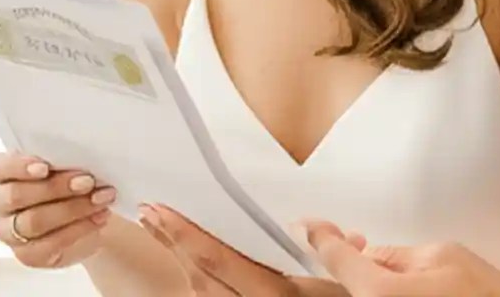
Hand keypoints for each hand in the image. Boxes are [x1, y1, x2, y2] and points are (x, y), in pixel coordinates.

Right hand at [0, 151, 116, 267]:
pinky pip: (49, 245)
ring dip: (72, 209)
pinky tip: (99, 217)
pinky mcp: (26, 255)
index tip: (45, 167)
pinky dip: (79, 229)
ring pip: (33, 222)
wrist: (87, 211)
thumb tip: (80, 161)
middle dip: (56, 187)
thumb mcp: (63, 164)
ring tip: (101, 199)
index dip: (17, 166)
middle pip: (16, 196)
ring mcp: (7, 233)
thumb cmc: (68, 179)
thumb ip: (61, 161)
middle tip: (88, 181)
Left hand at [138, 203, 361, 295]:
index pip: (217, 260)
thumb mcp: (348, 284)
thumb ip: (336, 254)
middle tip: (150, 213)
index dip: (183, 234)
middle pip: (198, 277)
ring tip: (164, 234)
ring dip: (180, 263)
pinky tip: (193, 269)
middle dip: (171, 242)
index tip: (161, 210)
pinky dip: (198, 283)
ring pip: (199, 294)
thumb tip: (336, 232)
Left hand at [304, 221, 499, 296]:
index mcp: (378, 294)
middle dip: (342, 258)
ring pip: (361, 295)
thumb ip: (396, 254)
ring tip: (374, 257)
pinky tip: (392, 282)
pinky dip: (376, 289)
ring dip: (363, 276)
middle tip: (348, 239)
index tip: (308, 225)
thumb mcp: (441, 255)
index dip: (319, 236)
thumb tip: (369, 254)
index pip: (335, 259)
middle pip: (344, 282)